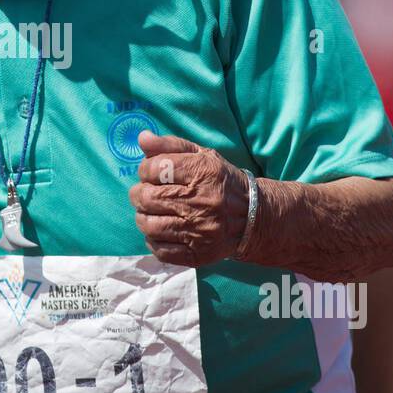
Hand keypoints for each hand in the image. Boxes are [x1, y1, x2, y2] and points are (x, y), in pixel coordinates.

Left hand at [129, 131, 249, 267]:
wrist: (253, 216)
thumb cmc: (220, 181)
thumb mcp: (202, 156)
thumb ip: (170, 145)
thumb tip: (142, 138)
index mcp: (203, 172)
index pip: (155, 168)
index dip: (145, 170)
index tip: (150, 173)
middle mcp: (201, 202)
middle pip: (148, 198)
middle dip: (139, 194)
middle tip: (145, 194)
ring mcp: (199, 231)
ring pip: (149, 225)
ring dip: (143, 217)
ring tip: (151, 212)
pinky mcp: (197, 254)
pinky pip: (160, 250)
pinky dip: (153, 240)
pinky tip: (161, 231)